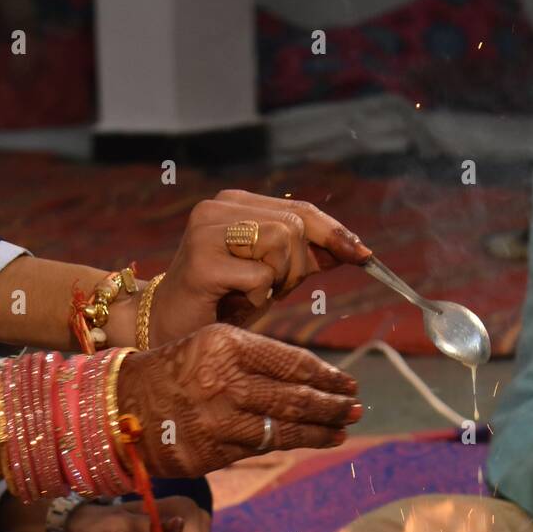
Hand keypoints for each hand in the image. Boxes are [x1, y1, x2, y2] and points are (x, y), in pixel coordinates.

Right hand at [118, 323, 361, 478]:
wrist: (122, 406)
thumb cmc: (176, 371)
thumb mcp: (212, 345)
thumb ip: (257, 359)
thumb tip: (310, 378)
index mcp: (227, 345)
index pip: (292, 363)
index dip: (327, 376)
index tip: (349, 383)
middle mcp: (225, 382)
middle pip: (295, 398)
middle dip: (332, 405)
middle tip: (357, 408)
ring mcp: (219, 421)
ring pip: (284, 429)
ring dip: (321, 431)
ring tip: (343, 429)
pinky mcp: (213, 452)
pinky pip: (261, 448)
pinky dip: (291, 445)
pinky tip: (312, 442)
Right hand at [148, 190, 371, 339]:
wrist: (168, 327)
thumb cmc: (221, 302)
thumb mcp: (272, 276)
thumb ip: (306, 257)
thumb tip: (352, 247)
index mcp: (236, 203)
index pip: (299, 209)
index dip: (334, 232)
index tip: (364, 255)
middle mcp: (218, 208)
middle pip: (294, 226)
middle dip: (297, 266)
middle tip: (273, 289)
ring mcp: (206, 231)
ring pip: (280, 244)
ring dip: (278, 280)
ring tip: (253, 294)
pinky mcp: (201, 262)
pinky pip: (260, 277)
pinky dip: (258, 297)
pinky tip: (234, 302)